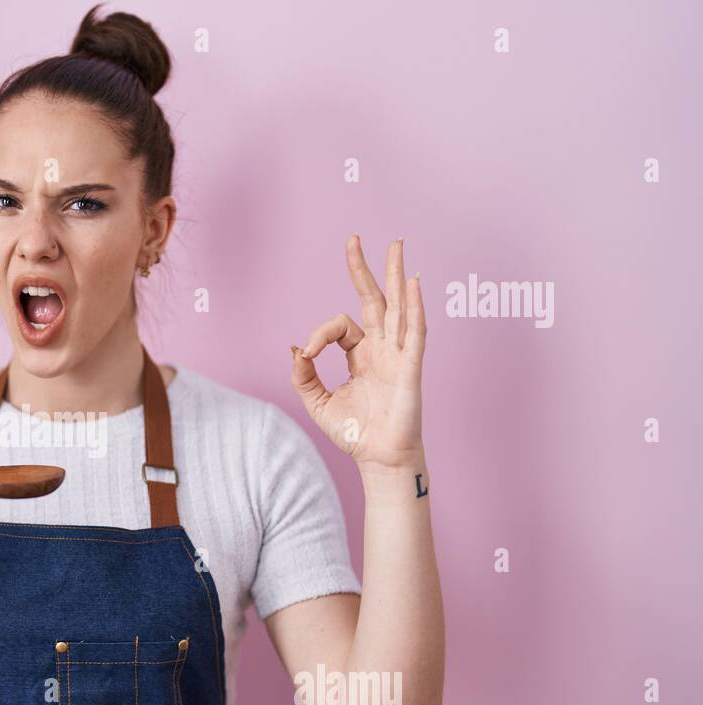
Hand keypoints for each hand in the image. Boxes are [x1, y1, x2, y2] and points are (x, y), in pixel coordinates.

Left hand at [290, 234, 426, 471]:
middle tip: (354, 238)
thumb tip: (294, 348)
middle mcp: (382, 349)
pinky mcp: (411, 367)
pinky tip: (414, 283)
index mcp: (361, 355)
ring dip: (397, 274)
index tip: (307, 353)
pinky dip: (416, 307)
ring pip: (399, 306)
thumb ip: (303, 376)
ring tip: (397, 244)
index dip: (319, 334)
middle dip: (364, 269)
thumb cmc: (355, 432)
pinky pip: (416, 332)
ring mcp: (398, 355)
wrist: (378, 459)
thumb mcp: (317, 402)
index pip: (339, 327)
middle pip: (374, 299)